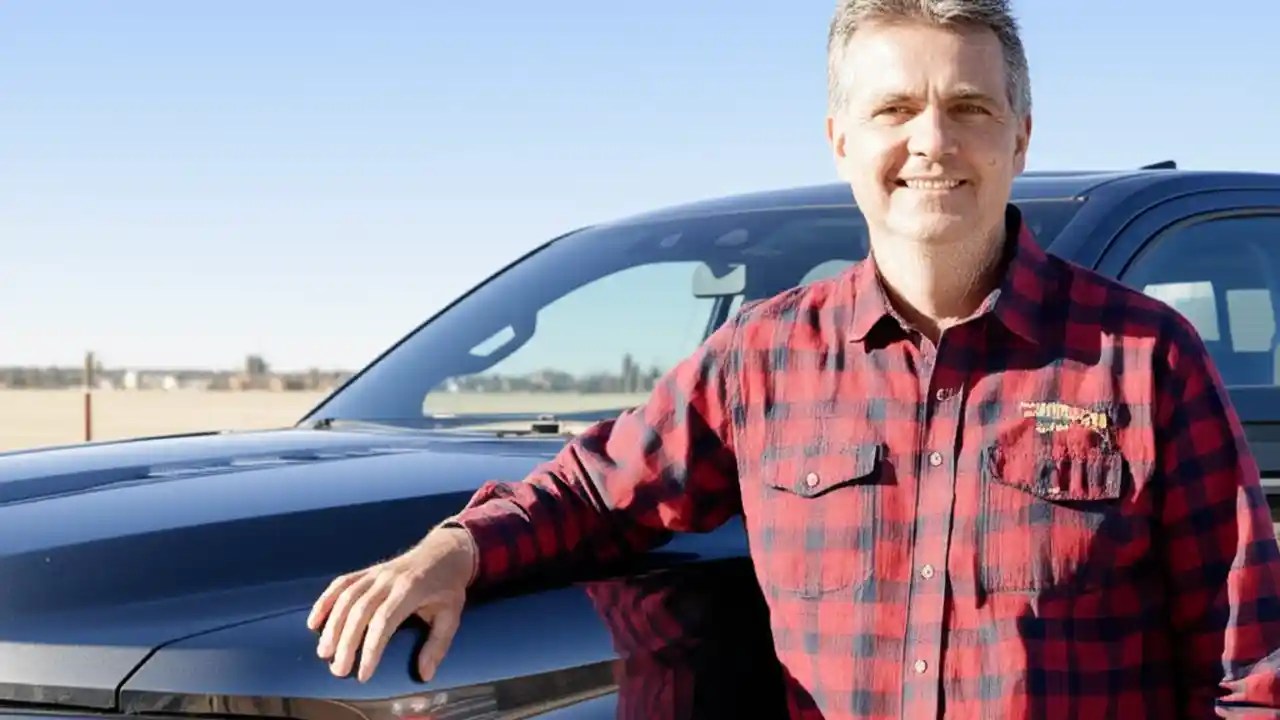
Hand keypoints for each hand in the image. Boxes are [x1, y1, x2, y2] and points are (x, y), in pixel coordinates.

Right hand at [307, 526, 475, 682]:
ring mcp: (376, 573)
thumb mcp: (452, 615)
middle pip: (360, 611)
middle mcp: (389, 579)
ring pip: (346, 598)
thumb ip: (438, 644)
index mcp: (411, 589)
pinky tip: (313, 622)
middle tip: (339, 670)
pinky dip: (325, 601)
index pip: (384, 621)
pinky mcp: (367, 571)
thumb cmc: (448, 587)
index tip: (364, 674)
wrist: (445, 551)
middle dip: (346, 643)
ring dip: (332, 626)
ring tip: (324, 653)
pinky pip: (341, 584)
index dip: (371, 648)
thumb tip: (425, 674)